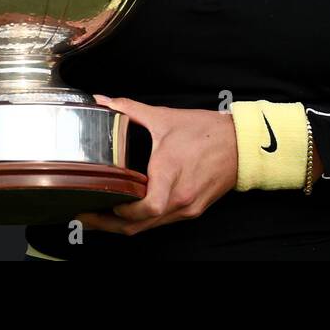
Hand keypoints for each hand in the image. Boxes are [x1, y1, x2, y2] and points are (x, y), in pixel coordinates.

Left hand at [74, 94, 237, 235]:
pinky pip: (163, 222)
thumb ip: (129, 110)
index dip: (120, 212)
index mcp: (171, 173)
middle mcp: (180, 197)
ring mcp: (188, 207)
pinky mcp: (193, 209)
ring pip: (150, 228)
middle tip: (86, 216)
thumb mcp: (165, 118)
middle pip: (140, 226)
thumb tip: (103, 101)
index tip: (101, 201)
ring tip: (102, 216)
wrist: (242, 144)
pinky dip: (145, 221)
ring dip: (125, 225)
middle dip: (109, 225)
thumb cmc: (207, 132)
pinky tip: (131, 212)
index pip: (146, 208)